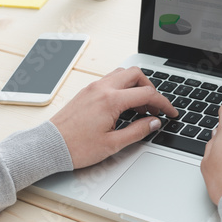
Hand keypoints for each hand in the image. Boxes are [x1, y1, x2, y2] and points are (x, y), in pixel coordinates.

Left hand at [50, 67, 178, 168]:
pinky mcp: (86, 91)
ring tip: (140, 107)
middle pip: (136, 74)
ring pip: (122, 74)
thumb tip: (154, 122)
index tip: (170, 113)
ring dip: (136, 86)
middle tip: (155, 107)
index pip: (147, 94)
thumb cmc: (77, 147)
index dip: (164, 103)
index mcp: (111, 100)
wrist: (51, 146)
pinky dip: (123, 87)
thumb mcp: (113, 144)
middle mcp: (102, 88)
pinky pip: (110, 80)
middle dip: (151, 88)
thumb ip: (138, 131)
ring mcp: (93, 88)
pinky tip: (124, 106)